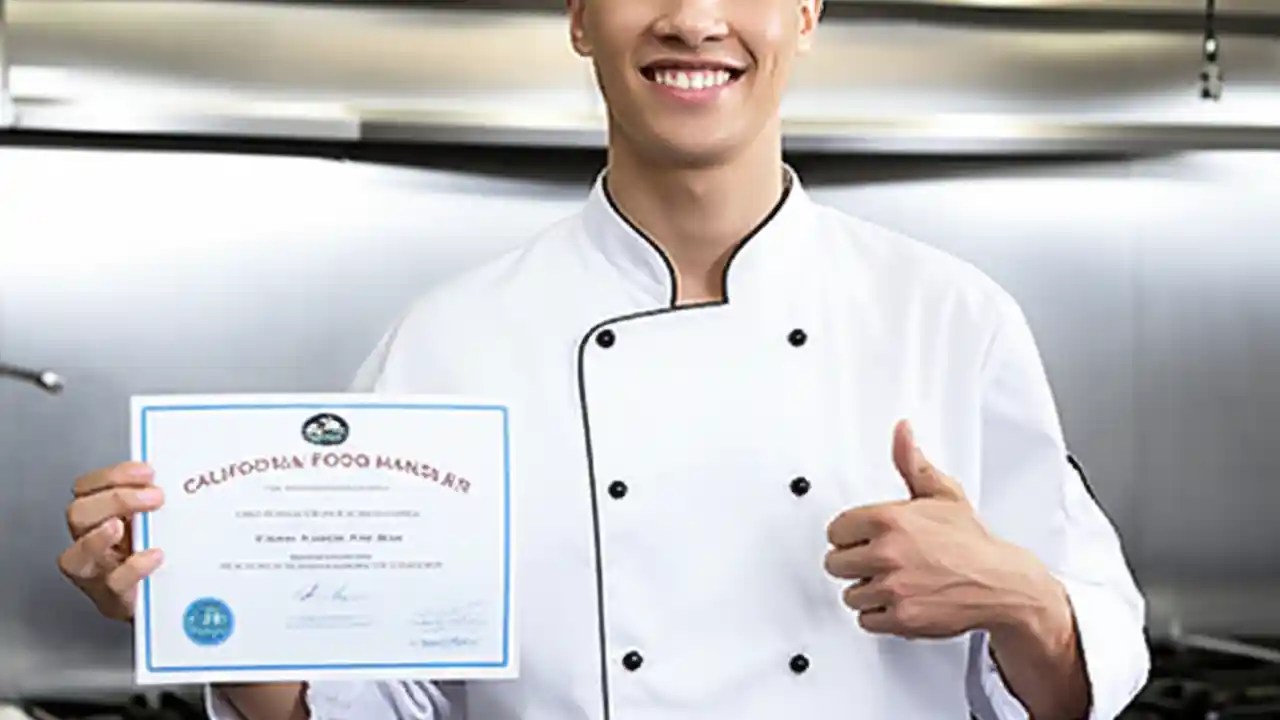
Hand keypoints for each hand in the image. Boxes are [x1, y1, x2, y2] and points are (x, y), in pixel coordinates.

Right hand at [57, 461, 165, 619]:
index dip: (113, 475)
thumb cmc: (159, 552)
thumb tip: (182, 476)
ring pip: (76, 556)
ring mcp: (98, 573)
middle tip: (156, 497)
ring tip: (125, 527)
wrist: (166, 597)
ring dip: (99, 538)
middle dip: (115, 500)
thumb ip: (159, 499)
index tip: (148, 471)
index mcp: (101, 516)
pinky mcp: (115, 598)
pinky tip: (155, 555)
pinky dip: (133, 567)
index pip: (87, 487)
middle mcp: (91, 543)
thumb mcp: (159, 518)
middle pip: (78, 514)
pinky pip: (113, 583)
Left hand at [824, 420, 1051, 638]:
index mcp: (889, 519)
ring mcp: (893, 588)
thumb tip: (902, 431)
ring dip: (868, 590)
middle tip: (879, 561)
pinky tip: (899, 600)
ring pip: (850, 593)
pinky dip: (880, 615)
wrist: (1001, 584)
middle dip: (854, 563)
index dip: (850, 535)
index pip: (835, 530)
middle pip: (835, 563)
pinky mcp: (901, 618)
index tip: (864, 538)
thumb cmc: (971, 542)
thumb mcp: (943, 494)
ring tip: (894, 580)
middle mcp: (887, 553)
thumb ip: (912, 463)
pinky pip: (867, 620)